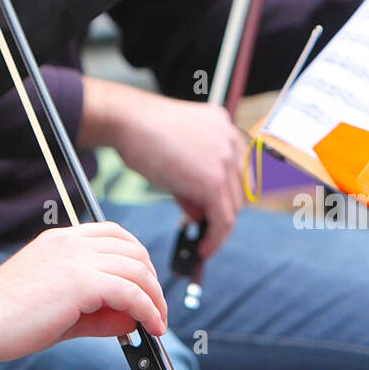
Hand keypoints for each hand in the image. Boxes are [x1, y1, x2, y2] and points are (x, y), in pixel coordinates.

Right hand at [0, 222, 167, 362]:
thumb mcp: (61, 309)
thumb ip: (97, 311)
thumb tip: (132, 318)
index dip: (137, 259)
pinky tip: (149, 326)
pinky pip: (129, 292)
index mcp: (61, 240)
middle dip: (151, 280)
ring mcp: (75, 259)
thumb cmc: (8, 317)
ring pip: (136, 269)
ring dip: (154, 298)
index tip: (144, 285)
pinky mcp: (79, 282)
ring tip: (156, 322)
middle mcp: (71, 243)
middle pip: (133, 250)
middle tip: (155, 309)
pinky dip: (147, 309)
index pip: (114, 235)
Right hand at [79, 78, 245, 258]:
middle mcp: (230, 140)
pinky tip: (203, 248)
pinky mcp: (213, 182)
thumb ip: (192, 183)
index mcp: (223, 125)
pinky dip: (215, 239)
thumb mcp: (175, 154)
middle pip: (240, 189)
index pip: (240, 168)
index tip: (221, 210)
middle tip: (209, 230)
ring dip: (219, 229)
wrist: (127, 121)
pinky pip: (223, 220)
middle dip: (225, 212)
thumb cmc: (140, 132)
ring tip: (203, 242)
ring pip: (233, 208)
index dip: (231, 194)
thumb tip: (198, 214)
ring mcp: (225, 160)